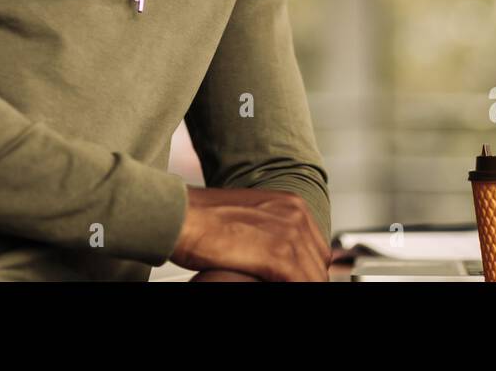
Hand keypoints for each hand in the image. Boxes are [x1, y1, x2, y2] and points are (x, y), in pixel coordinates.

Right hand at [171, 187, 330, 281]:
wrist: (178, 216)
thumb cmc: (201, 219)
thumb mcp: (247, 218)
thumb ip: (268, 233)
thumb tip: (275, 260)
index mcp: (290, 203)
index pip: (316, 248)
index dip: (307, 270)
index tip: (295, 280)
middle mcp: (295, 214)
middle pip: (318, 263)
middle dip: (306, 278)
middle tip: (288, 287)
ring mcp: (288, 233)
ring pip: (313, 276)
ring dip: (301, 286)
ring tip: (280, 290)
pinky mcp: (277, 255)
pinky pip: (301, 283)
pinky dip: (294, 291)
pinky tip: (275, 292)